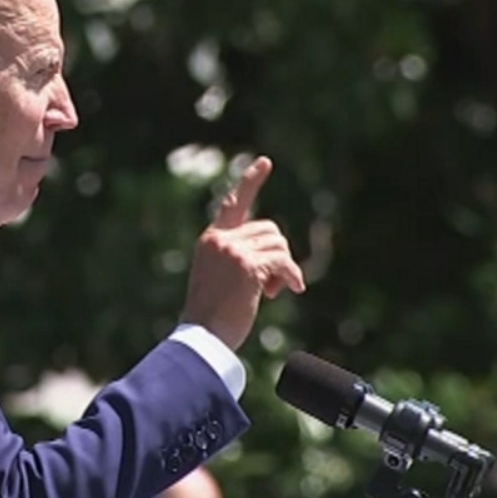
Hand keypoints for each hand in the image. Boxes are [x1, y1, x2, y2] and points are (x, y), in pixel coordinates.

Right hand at [179, 156, 305, 350]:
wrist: (201, 336)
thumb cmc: (212, 316)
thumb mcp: (222, 278)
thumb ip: (242, 259)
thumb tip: (277, 257)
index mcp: (211, 240)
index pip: (233, 203)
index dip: (251, 181)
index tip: (265, 162)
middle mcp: (221, 239)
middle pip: (269, 230)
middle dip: (277, 255)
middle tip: (272, 286)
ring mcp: (233, 250)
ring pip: (279, 244)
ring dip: (283, 268)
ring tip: (270, 292)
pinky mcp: (248, 265)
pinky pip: (283, 261)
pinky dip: (292, 275)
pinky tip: (295, 289)